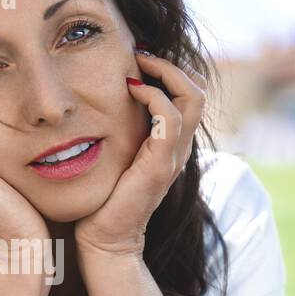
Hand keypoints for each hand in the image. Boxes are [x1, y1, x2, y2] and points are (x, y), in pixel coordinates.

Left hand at [74, 51, 206, 260]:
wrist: (105, 239)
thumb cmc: (102, 200)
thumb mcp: (114, 157)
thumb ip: (119, 134)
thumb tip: (97, 103)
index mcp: (170, 146)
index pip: (187, 96)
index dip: (168, 73)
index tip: (137, 62)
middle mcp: (179, 149)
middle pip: (196, 91)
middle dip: (169, 66)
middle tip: (139, 56)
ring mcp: (173, 157)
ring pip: (191, 98)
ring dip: (163, 73)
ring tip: (136, 67)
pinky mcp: (160, 165)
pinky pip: (169, 118)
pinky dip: (153, 96)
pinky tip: (128, 91)